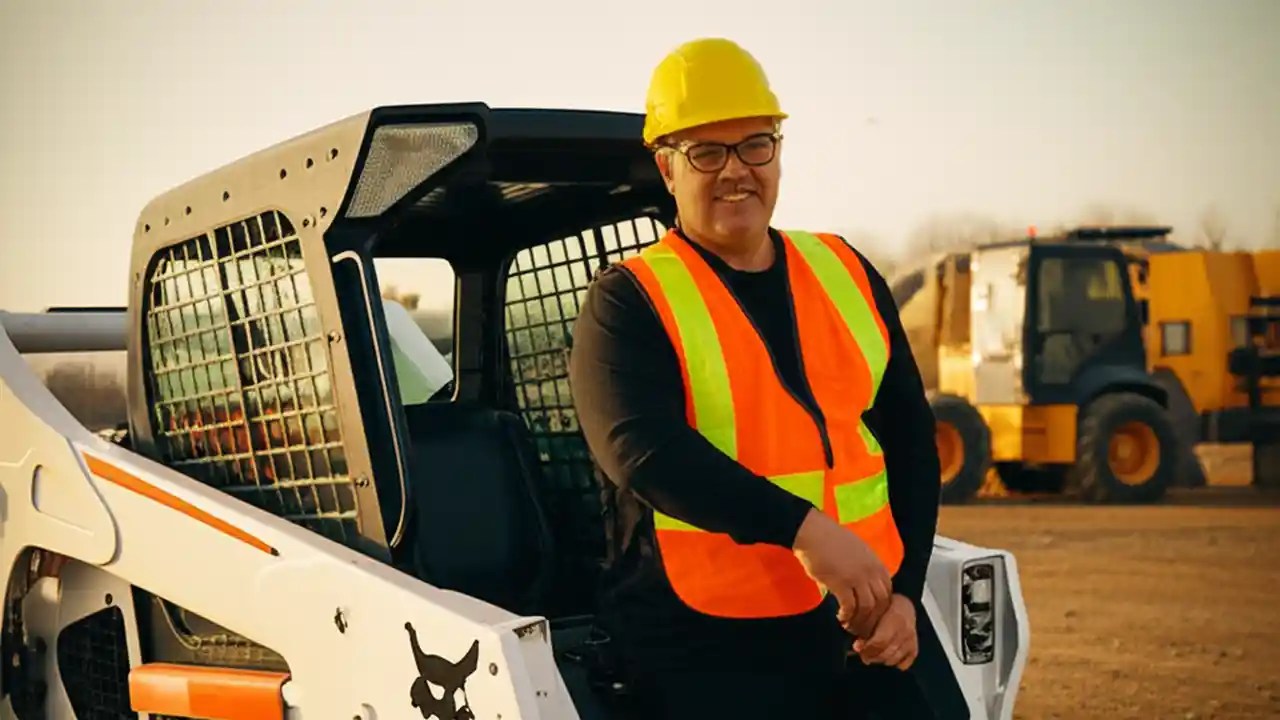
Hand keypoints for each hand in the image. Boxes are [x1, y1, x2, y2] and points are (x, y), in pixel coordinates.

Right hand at [792, 508, 891, 636]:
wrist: (813, 532)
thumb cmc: (831, 540)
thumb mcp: (857, 552)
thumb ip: (864, 569)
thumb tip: (862, 588)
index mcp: (876, 564)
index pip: (888, 594)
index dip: (881, 609)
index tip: (871, 617)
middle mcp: (871, 571)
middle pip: (881, 604)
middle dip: (872, 619)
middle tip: (862, 627)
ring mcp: (857, 577)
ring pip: (867, 608)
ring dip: (859, 620)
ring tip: (849, 625)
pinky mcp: (841, 582)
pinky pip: (850, 607)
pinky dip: (846, 616)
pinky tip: (840, 617)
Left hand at [852, 593, 917, 670]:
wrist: (904, 605)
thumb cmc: (884, 608)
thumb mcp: (873, 611)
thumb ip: (865, 627)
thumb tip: (857, 646)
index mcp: (895, 619)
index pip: (880, 641)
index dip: (866, 647)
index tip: (857, 647)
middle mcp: (905, 631)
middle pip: (886, 653)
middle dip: (871, 655)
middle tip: (863, 653)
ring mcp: (911, 641)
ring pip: (893, 660)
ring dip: (880, 659)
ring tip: (872, 653)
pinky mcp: (914, 648)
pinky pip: (903, 664)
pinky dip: (893, 663)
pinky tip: (886, 655)